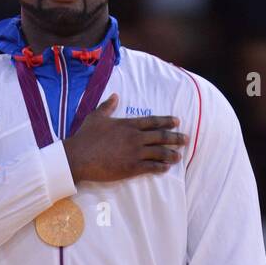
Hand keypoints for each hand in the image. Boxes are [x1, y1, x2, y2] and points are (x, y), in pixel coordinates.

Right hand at [63, 93, 187, 181]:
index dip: (166, 121)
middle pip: (161, 136)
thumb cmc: (86, 136)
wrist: (79, 156)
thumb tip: (115, 96)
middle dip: (175, 138)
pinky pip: (151, 167)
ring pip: (159, 153)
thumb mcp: (96, 116)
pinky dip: (160, 167)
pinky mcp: (131, 167)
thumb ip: (108, 106)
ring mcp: (135, 153)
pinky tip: (167, 168)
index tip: (177, 121)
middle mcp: (135, 137)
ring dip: (171, 154)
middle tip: (186, 139)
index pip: (153, 121)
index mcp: (128, 124)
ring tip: (179, 156)